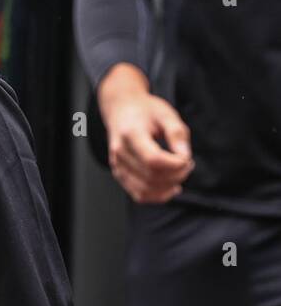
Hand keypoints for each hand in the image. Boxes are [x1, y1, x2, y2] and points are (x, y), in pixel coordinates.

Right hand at [98, 64, 193, 202]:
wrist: (122, 109)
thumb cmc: (144, 111)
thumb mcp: (166, 114)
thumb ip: (177, 134)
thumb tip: (184, 157)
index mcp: (130, 133)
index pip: (153, 159)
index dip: (175, 165)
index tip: (187, 158)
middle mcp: (120, 151)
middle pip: (151, 176)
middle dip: (176, 175)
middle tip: (187, 164)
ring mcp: (117, 164)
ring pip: (145, 189)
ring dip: (168, 187)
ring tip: (179, 174)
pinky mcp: (119, 173)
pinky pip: (139, 194)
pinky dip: (157, 196)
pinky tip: (170, 187)